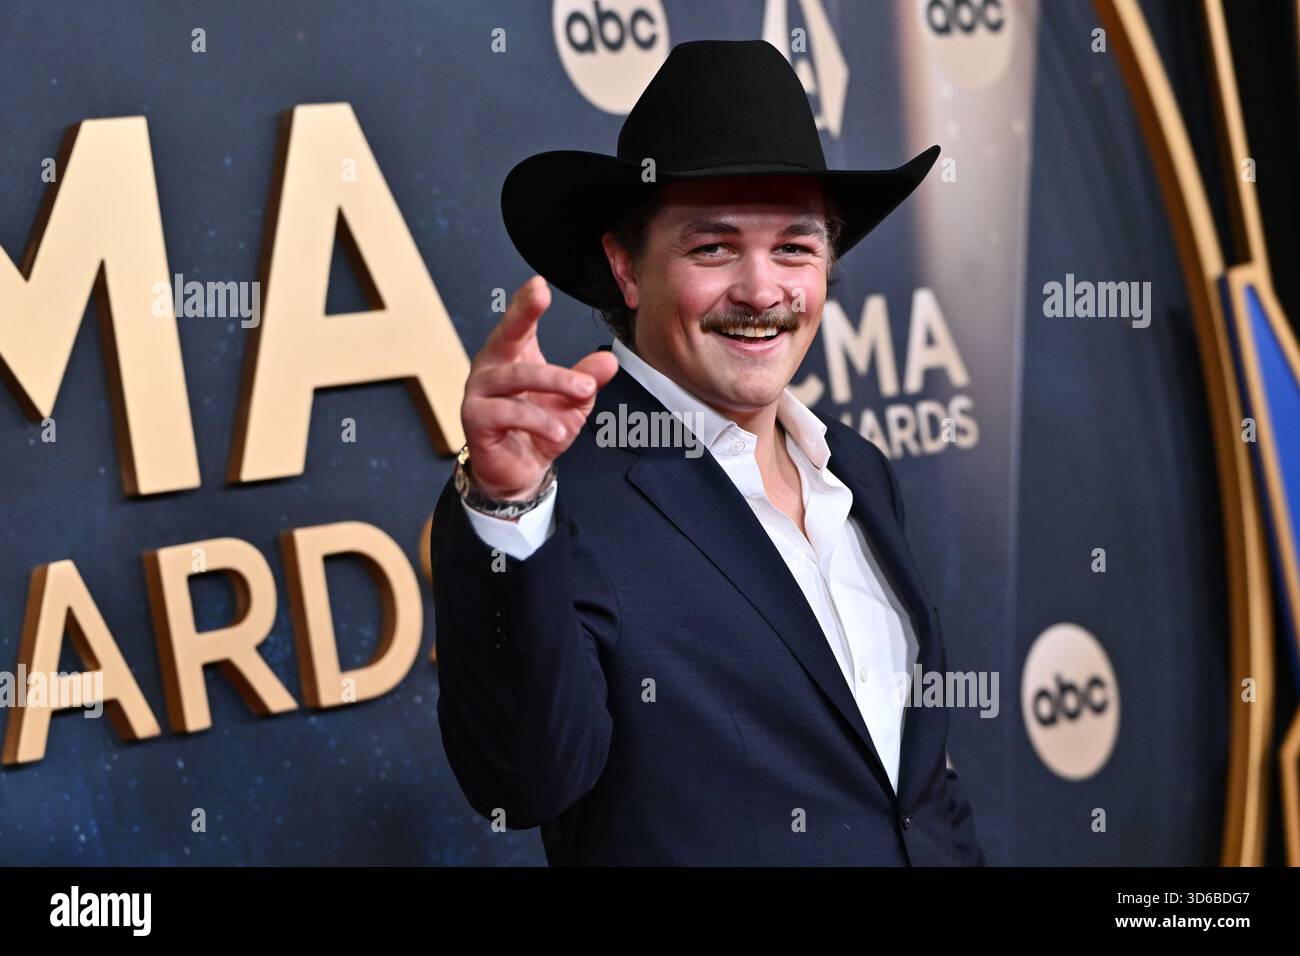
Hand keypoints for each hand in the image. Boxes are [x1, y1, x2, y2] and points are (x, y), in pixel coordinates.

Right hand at [461, 276, 618, 500]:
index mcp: (512, 354)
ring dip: (554, 383)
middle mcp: (490, 366)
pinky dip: (538, 421)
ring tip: (583, 393)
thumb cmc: (539, 428)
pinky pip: (508, 413)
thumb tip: (610, 362)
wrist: (518, 471)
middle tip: (581, 365)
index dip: (525, 304)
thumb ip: (588, 380)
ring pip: (516, 376)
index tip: (538, 285)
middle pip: (509, 339)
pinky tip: (558, 431)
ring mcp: (479, 392)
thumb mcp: (572, 402)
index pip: (518, 323)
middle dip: (532, 327)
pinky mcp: (476, 419)